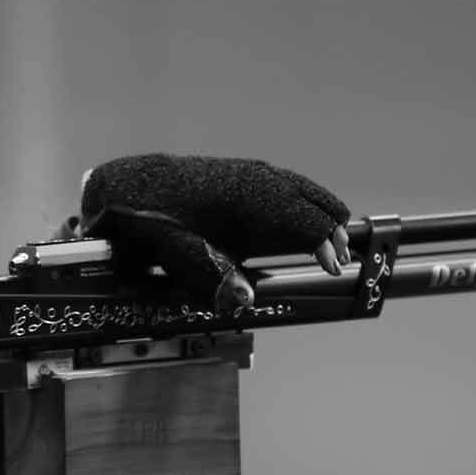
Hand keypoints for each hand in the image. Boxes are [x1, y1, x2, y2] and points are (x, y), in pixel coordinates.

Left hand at [78, 154, 353, 310]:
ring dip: (320, 213)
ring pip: (303, 189)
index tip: (334, 268)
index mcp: (252, 200)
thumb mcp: (184, 256)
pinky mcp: (244, 172)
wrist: (133, 187)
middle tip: (341, 257)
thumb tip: (243, 302)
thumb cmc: (159, 223)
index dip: (325, 246)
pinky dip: (305, 200)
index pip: (306, 221)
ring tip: (335, 236)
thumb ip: (216, 279)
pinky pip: (288, 184)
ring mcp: (252, 173)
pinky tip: (304, 215)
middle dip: (331, 230)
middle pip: (313, 203)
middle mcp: (258, 181)